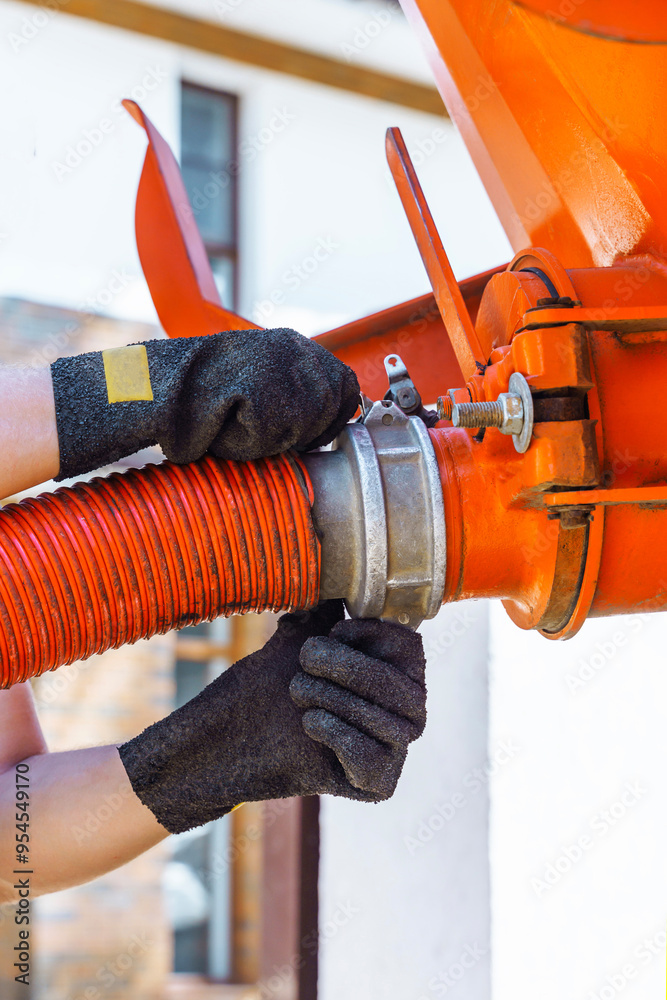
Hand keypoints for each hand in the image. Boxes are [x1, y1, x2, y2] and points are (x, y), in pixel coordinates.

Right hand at [50, 328, 359, 479]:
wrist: (154, 391)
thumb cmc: (204, 398)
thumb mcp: (262, 383)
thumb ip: (299, 394)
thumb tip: (337, 419)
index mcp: (296, 345)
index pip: (346, 388)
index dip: (331, 420)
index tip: (309, 436)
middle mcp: (292, 349)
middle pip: (329, 411)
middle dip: (303, 434)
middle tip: (260, 431)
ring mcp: (277, 364)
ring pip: (303, 428)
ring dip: (273, 440)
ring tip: (238, 425)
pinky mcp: (259, 385)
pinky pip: (272, 437)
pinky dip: (249, 444)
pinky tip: (225, 428)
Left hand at [118, 601, 426, 833]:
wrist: (217, 741)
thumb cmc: (258, 689)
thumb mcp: (296, 640)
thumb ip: (327, 613)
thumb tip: (341, 570)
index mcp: (387, 673)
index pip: (412, 649)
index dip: (376, 635)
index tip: (335, 632)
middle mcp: (399, 712)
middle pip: (408, 688)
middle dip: (353, 669)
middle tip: (305, 662)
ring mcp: (390, 750)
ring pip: (396, 724)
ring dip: (338, 700)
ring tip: (298, 694)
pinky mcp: (374, 784)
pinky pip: (375, 758)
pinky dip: (339, 736)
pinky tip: (308, 726)